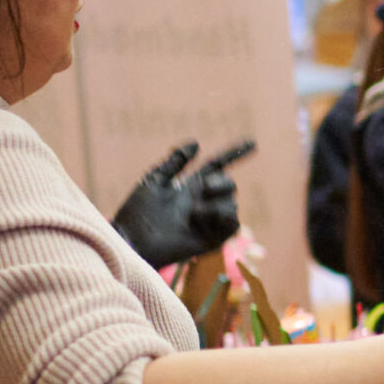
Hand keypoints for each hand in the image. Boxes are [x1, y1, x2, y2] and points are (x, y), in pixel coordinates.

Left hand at [109, 139, 252, 267]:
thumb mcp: (154, 179)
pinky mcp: (212, 239)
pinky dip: (221, 218)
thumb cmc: (136, 212)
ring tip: (192, 211)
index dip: (235, 154)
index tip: (252, 143)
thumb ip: (176, 161)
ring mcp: (209, 221)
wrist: (131, 240)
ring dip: (215, 204)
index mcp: (191, 185)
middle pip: (229, 183)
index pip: (219, 166)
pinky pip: (233, 225)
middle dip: (220, 182)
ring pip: (232, 204)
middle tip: (204, 186)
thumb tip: (197, 143)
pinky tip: (200, 218)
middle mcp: (204, 201)